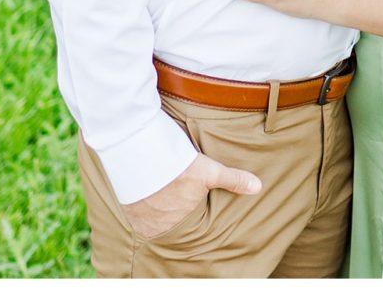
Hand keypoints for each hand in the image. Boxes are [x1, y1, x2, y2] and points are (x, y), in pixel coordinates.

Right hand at [122, 152, 260, 239]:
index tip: (185, 208)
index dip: (186, 217)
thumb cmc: (179, 168)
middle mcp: (156, 227)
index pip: (184, 227)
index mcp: (178, 225)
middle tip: (173, 201)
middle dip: (170, 215)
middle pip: (166, 223)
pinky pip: (134, 210)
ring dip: (154, 208)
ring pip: (150, 217)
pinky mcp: (125, 206)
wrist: (143, 156)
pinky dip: (140, 203)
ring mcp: (139, 218)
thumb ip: (232, 180)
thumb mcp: (209, 172)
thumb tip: (257, 187)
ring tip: (159, 196)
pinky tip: (144, 192)